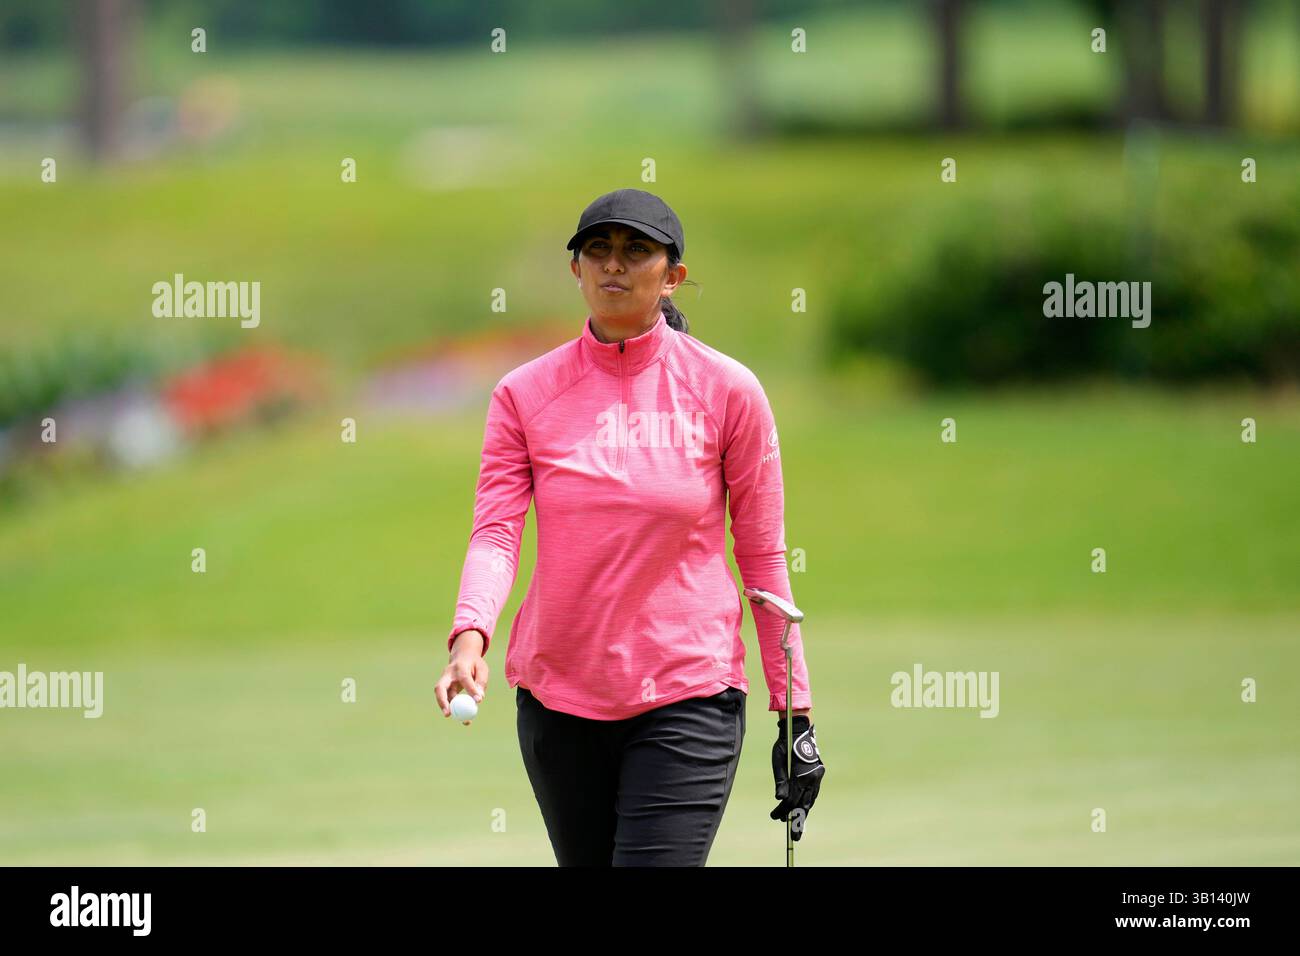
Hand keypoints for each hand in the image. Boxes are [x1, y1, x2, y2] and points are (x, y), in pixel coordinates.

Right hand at [436, 630, 487, 723]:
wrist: (463, 656)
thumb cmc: (474, 663)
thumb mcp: (482, 668)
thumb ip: (481, 682)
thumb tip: (479, 698)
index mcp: (460, 667)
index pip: (464, 678)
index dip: (470, 690)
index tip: (478, 701)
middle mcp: (448, 674)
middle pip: (440, 688)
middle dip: (442, 702)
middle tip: (448, 714)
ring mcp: (444, 682)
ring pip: (442, 696)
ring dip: (449, 709)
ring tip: (466, 721)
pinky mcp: (445, 689)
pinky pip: (448, 700)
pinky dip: (454, 709)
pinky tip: (464, 718)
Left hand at [771, 715, 824, 839]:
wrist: (798, 730)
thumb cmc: (784, 745)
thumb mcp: (779, 761)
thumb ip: (780, 780)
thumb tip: (780, 799)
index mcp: (802, 775)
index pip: (792, 799)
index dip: (783, 810)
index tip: (774, 817)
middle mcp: (812, 778)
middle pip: (804, 804)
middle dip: (798, 820)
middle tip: (795, 836)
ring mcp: (817, 777)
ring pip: (811, 800)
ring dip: (804, 812)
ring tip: (799, 825)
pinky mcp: (818, 774)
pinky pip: (814, 793)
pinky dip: (809, 802)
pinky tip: (805, 808)